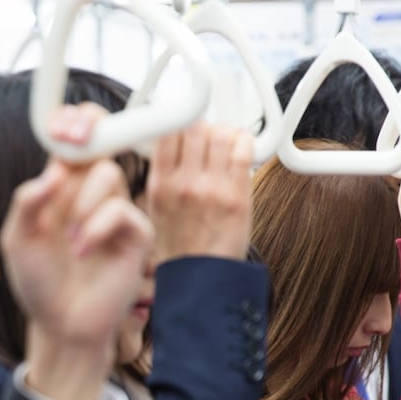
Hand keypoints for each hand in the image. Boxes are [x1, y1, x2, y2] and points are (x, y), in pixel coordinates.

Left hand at [2, 127, 153, 399]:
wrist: (61, 324)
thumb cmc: (39, 283)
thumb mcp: (18, 239)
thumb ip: (28, 202)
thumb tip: (52, 172)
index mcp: (61, 188)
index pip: (73, 141)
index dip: (71, 123)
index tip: (60, 125)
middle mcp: (90, 193)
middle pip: (102, 140)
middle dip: (89, 132)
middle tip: (74, 141)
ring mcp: (116, 212)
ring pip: (108, 174)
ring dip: (83, 202)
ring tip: (70, 238)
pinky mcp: (135, 235)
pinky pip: (123, 211)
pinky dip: (98, 228)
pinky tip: (83, 251)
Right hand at [147, 122, 253, 262]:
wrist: (200, 279)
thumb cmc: (180, 247)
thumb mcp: (156, 207)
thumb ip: (164, 172)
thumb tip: (173, 139)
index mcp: (160, 185)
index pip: (167, 131)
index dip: (178, 120)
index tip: (184, 122)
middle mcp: (184, 184)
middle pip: (195, 126)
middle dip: (203, 126)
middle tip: (207, 136)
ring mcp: (212, 188)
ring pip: (220, 134)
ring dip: (224, 132)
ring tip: (225, 144)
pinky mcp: (238, 195)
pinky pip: (244, 150)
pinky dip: (244, 141)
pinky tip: (241, 147)